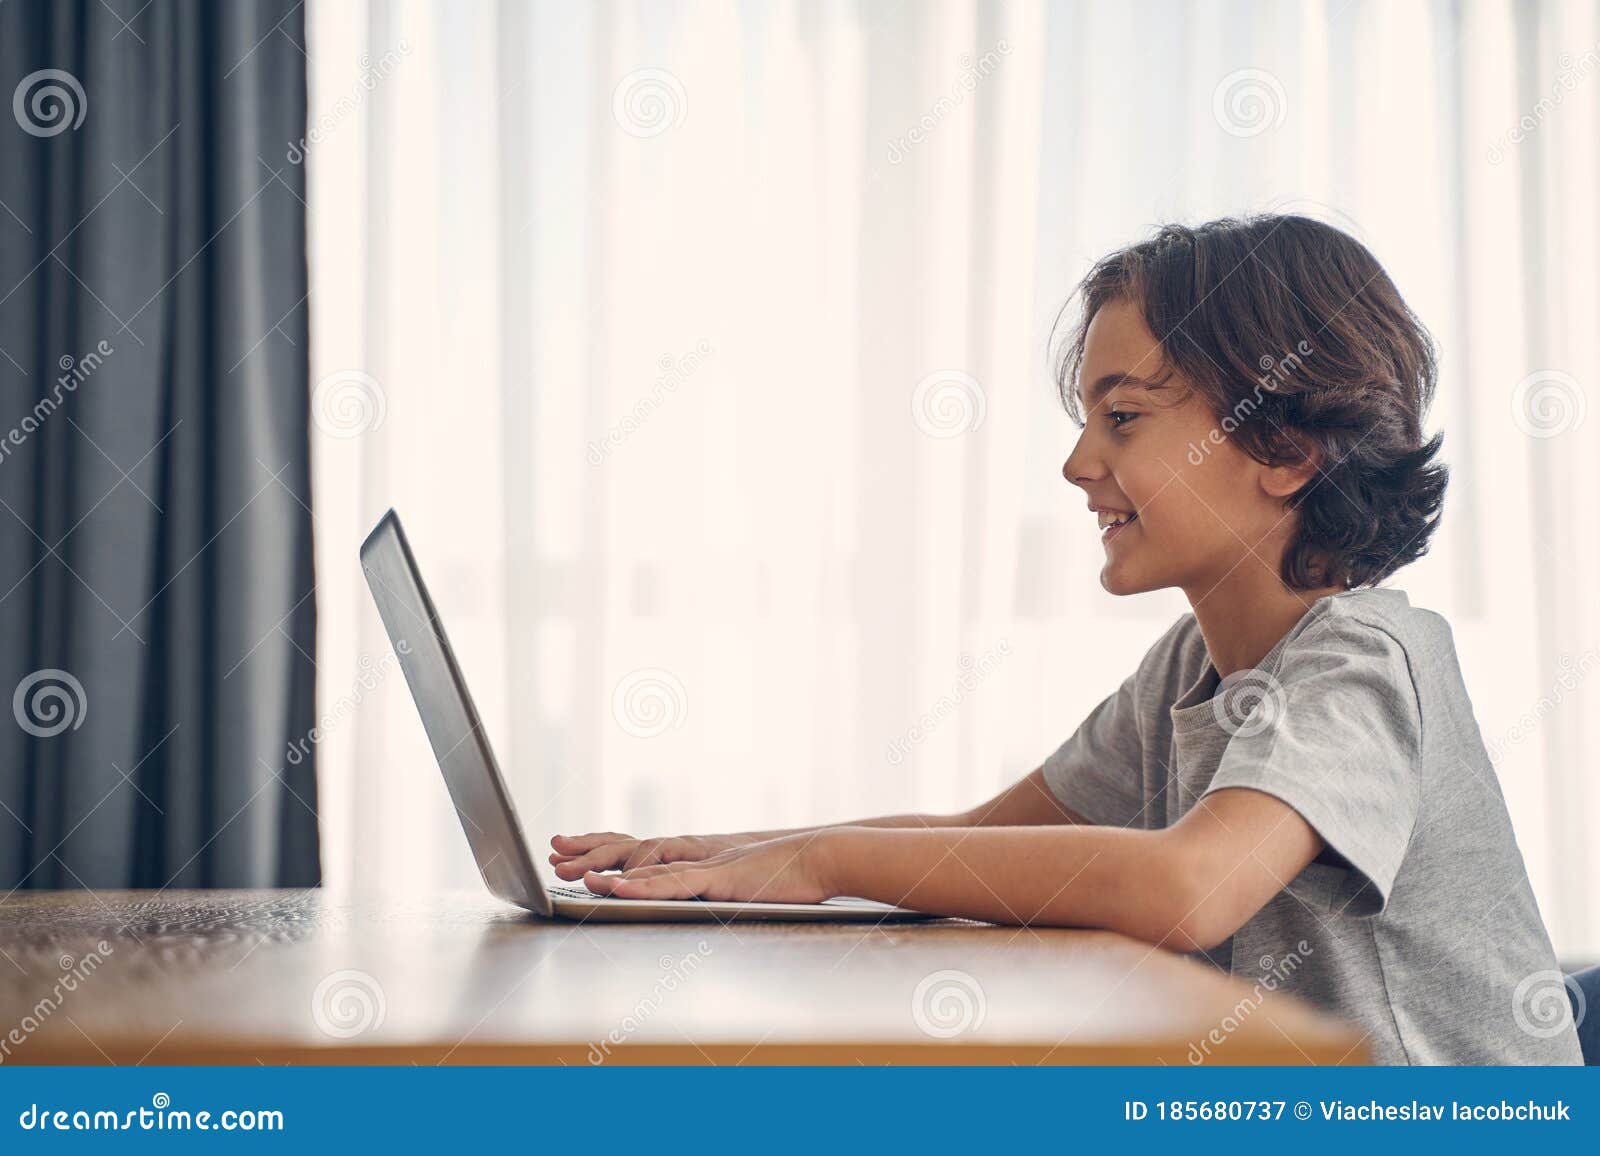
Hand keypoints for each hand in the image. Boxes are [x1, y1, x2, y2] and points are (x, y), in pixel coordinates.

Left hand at [579, 832, 837, 903]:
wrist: (829, 856)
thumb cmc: (797, 872)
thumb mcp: (751, 879)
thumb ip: (725, 883)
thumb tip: (711, 890)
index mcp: (702, 856)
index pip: (645, 849)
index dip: (608, 847)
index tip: (573, 848)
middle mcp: (699, 854)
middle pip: (636, 849)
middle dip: (593, 850)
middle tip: (554, 849)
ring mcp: (709, 864)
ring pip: (649, 865)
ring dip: (610, 869)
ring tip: (574, 874)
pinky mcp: (722, 878)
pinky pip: (676, 882)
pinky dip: (645, 885)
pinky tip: (619, 888)